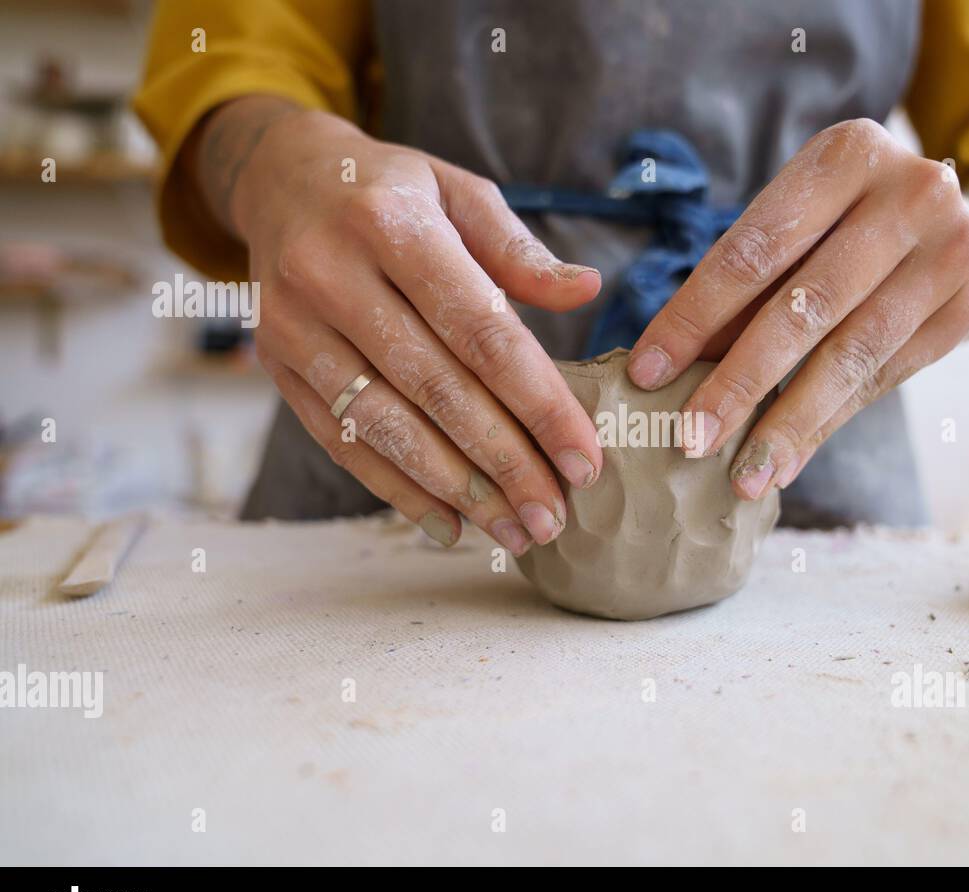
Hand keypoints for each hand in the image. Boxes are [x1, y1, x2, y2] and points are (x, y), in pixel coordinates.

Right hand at [203, 99, 605, 551]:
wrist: (282, 180)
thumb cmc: (394, 193)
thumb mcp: (458, 193)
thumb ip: (519, 250)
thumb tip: (587, 290)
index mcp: (393, 225)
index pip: (481, 332)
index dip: (538, 404)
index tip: (585, 459)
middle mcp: (333, 276)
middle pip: (436, 389)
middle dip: (505, 463)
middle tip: (555, 516)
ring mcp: (295, 326)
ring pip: (387, 426)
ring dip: (457, 490)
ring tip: (515, 532)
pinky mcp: (278, 366)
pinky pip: (343, 443)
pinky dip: (398, 491)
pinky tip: (452, 524)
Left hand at [625, 119, 968, 498]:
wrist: (955, 220)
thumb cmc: (844, 222)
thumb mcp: (797, 224)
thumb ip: (746, 286)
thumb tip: (671, 370)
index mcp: (849, 155)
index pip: (754, 249)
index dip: (694, 316)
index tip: (647, 373)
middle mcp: (912, 194)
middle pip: (805, 306)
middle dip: (739, 381)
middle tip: (690, 438)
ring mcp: (950, 253)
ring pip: (850, 354)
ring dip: (787, 423)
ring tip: (742, 474)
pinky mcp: (964, 311)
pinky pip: (881, 380)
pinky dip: (826, 424)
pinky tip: (787, 459)